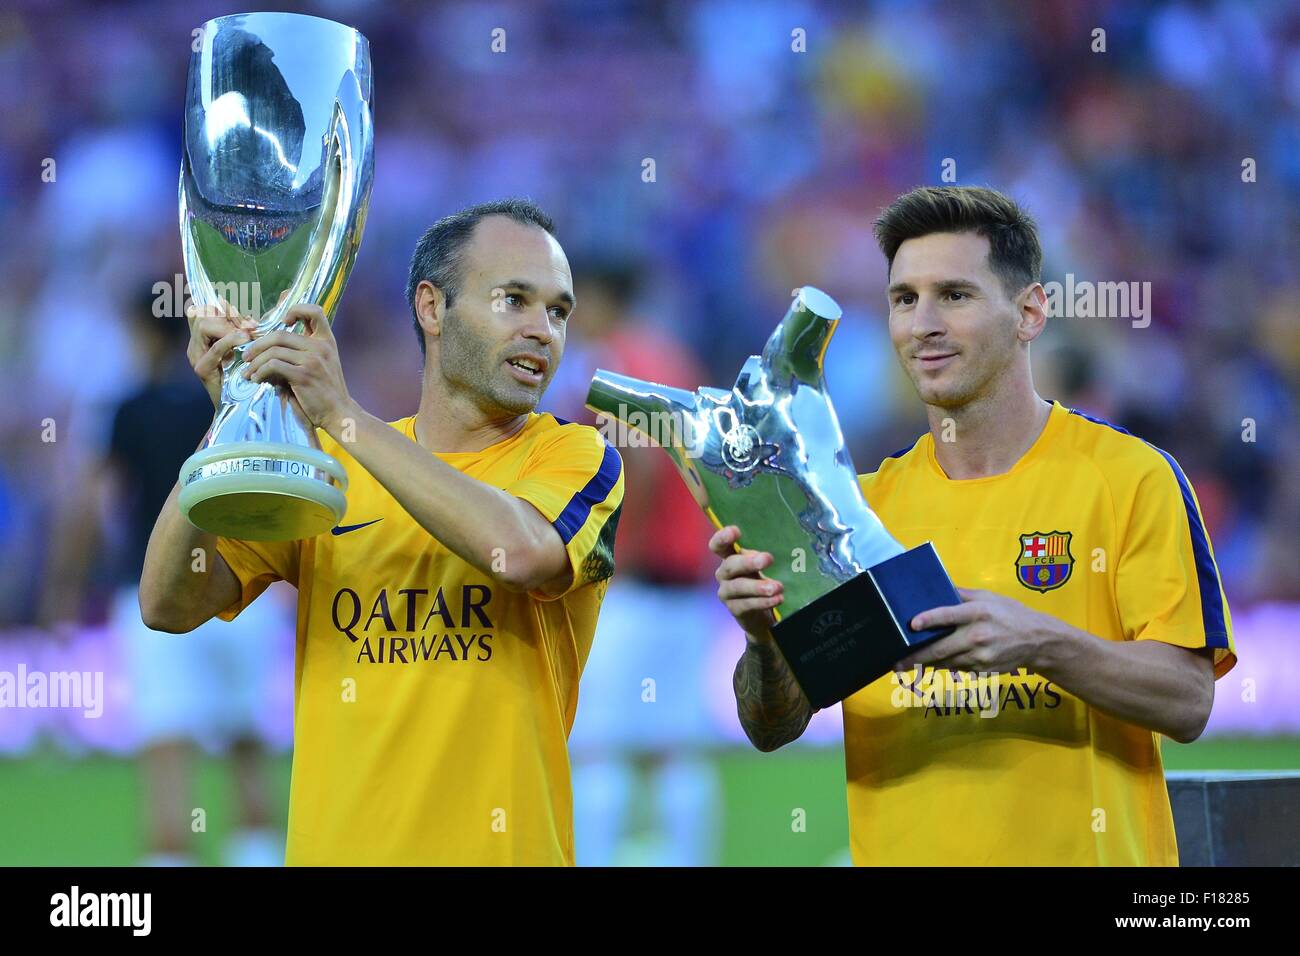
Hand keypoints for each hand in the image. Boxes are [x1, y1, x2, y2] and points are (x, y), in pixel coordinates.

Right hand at [186, 298, 255, 406]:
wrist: (245, 408)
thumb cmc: (254, 374)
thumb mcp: (256, 344)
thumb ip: (263, 322)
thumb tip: (287, 294)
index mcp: (206, 337)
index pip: (207, 308)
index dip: (226, 307)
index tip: (248, 319)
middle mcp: (197, 344)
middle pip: (201, 312)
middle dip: (226, 314)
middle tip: (249, 326)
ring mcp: (197, 356)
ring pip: (204, 324)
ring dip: (228, 325)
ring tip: (247, 334)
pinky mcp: (202, 369)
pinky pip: (214, 348)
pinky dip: (230, 341)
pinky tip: (244, 340)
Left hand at [241, 304, 355, 434]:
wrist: (339, 414)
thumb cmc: (326, 392)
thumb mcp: (322, 364)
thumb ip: (304, 351)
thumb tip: (270, 347)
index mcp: (327, 341)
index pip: (314, 311)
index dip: (296, 310)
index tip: (284, 322)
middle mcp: (321, 347)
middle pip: (280, 334)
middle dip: (258, 345)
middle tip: (247, 356)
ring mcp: (313, 360)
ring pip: (273, 351)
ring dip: (255, 362)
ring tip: (249, 372)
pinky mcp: (304, 376)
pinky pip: (273, 366)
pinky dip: (260, 372)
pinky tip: (257, 379)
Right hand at [709, 525, 782, 640]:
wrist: (758, 614)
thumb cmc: (760, 581)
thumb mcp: (760, 567)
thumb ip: (760, 559)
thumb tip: (767, 556)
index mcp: (729, 558)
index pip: (718, 546)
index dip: (722, 537)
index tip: (736, 531)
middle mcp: (724, 574)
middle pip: (730, 565)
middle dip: (748, 562)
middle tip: (767, 559)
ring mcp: (726, 592)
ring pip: (739, 587)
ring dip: (759, 586)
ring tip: (777, 587)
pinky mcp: (734, 609)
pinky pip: (747, 604)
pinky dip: (763, 602)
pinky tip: (777, 599)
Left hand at [897, 587, 1051, 672]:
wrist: (1038, 641)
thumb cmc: (1009, 613)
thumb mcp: (988, 597)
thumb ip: (961, 595)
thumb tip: (936, 587)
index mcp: (978, 613)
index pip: (949, 615)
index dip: (929, 620)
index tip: (912, 624)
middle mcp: (978, 635)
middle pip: (941, 648)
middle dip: (916, 657)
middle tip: (896, 663)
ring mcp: (981, 656)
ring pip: (946, 662)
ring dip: (926, 664)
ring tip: (905, 665)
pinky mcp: (983, 670)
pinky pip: (958, 668)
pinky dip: (944, 666)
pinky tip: (932, 665)